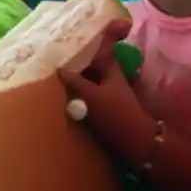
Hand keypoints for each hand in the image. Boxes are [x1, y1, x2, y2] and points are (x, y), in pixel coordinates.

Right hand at [60, 52, 155, 166]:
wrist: (134, 141)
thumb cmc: (114, 114)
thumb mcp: (91, 95)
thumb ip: (75, 81)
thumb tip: (59, 69)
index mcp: (112, 70)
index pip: (98, 52)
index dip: (84, 49)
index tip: (66, 49)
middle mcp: (113, 80)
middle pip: (93, 69)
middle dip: (77, 68)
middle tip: (56, 67)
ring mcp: (112, 95)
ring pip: (91, 84)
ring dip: (78, 84)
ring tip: (58, 83)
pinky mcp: (109, 110)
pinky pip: (91, 98)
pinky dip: (81, 97)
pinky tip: (68, 100)